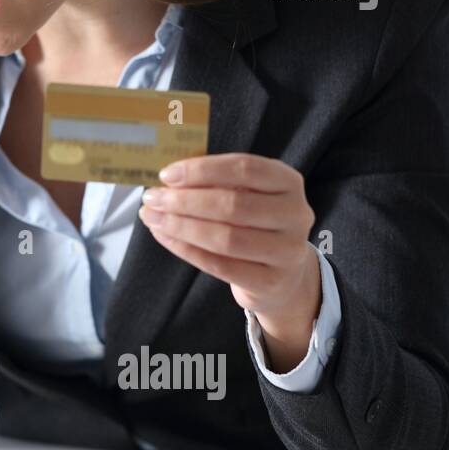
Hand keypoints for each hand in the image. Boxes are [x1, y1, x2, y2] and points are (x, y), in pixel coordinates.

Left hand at [137, 153, 321, 371]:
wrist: (282, 274)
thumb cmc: (254, 224)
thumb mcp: (245, 194)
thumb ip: (214, 183)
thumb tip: (167, 178)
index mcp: (288, 182)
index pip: (245, 168)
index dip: (202, 170)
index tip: (166, 174)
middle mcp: (295, 214)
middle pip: (233, 204)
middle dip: (185, 201)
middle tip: (153, 198)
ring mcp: (287, 251)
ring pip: (225, 238)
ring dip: (181, 226)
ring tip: (153, 218)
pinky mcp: (270, 281)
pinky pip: (219, 266)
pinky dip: (186, 250)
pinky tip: (165, 237)